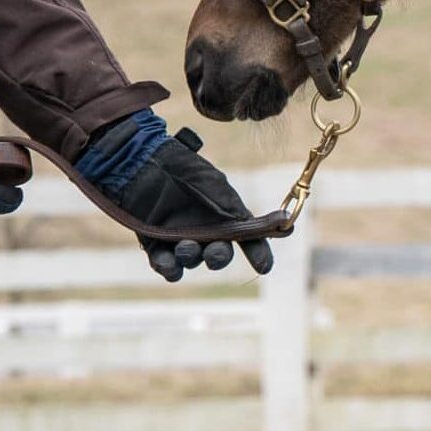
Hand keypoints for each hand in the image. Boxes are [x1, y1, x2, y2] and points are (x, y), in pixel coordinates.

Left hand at [75, 110, 275, 282]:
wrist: (143, 161)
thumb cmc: (186, 172)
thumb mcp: (223, 193)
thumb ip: (247, 217)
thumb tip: (286, 224)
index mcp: (225, 216)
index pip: (247, 241)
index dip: (257, 254)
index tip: (263, 267)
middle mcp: (205, 229)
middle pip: (218, 255)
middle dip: (219, 257)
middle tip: (215, 253)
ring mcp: (179, 236)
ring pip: (192, 261)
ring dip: (193, 259)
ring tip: (185, 247)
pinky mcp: (153, 241)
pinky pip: (165, 264)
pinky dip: (169, 269)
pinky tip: (170, 266)